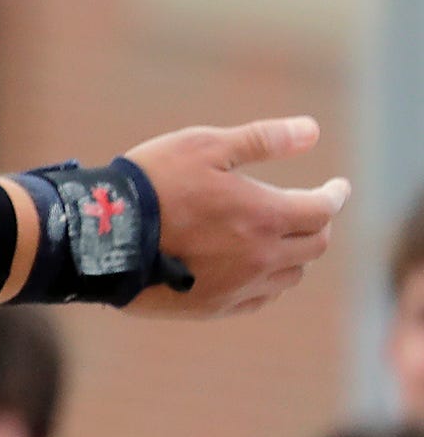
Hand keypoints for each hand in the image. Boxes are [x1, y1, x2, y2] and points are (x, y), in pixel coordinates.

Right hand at [124, 117, 347, 316]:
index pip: (322, 210)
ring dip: (295, 255)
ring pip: (290, 276)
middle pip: (313, 245)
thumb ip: (262, 139)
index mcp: (264, 215)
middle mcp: (261, 257)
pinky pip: (259, 299)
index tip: (336, 186)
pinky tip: (253, 269)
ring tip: (280, 238)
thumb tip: (311, 130)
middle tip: (308, 210)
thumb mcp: (204, 146)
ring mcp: (238, 286)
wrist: (99, 235)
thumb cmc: (150, 183)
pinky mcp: (213, 307)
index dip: (334, 195)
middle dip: (316, 224)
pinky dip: (268, 283)